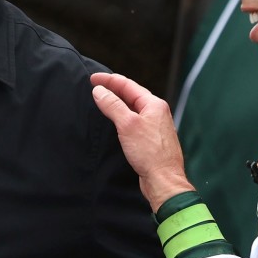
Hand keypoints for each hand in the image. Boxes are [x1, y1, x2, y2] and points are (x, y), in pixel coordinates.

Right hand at [90, 72, 194, 211]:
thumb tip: (99, 91)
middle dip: (113, 89)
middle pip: (132, 95)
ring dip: (118, 102)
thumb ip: (113, 105)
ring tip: (103, 99)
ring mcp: (155, 126)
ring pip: (134, 108)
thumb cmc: (150, 153)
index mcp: (154, 104)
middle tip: (96, 86)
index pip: (128, 85)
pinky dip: (123, 116)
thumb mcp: (127, 125)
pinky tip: (116, 121)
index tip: (92, 78)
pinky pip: (135, 121)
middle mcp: (157, 112)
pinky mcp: (151, 139)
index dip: (109, 80)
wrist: (164, 180)